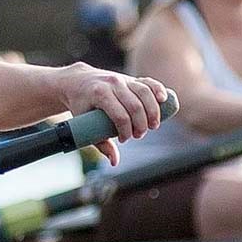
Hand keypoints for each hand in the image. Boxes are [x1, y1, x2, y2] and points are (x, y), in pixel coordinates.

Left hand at [54, 62, 168, 165]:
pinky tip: (163, 100)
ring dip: (153, 112)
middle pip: (135, 106)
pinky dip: (158, 90)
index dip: (126, 131)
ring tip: (153, 126)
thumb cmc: (81, 106)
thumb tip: (114, 162)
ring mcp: (122, 79)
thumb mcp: (84, 123)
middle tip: (138, 135)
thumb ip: (99, 143)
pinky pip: (148, 82)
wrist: (77, 81)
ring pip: (145, 93)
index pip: (120, 115)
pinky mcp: (131, 79)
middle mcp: (112, 84)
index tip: (123, 139)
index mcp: (99, 94)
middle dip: (141, 124)